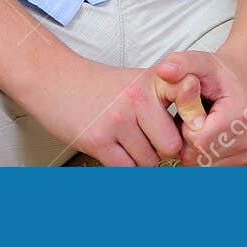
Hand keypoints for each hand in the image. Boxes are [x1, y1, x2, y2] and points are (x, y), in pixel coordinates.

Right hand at [21, 52, 204, 166]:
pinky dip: (124, 167)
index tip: (191, 132)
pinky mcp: (98, 140)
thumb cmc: (98, 84)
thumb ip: (162, 101)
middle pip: (170, 146)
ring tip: (128, 145)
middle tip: (150, 145)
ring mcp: (118, 120)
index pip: (188, 105)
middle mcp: (139, 99)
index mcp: (154, 81)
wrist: (54, 78)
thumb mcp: (137, 80)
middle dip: (162, 152)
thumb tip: (184, 137)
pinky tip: (116, 153)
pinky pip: (125, 169)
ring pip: (148, 161)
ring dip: (140, 161)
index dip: (192, 124)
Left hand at [154, 47, 246, 166]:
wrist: (244, 78)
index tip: (186, 111)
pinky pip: (209, 169)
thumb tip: (164, 70)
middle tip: (188, 119)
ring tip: (197, 125)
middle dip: (185, 141)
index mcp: (239, 116)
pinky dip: (201, 156)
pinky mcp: (243, 163)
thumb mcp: (200, 61)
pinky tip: (205, 136)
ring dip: (192, 150)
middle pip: (198, 158)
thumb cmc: (220, 72)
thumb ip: (181, 63)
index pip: (197, 142)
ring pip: (201, 167)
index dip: (184, 127)